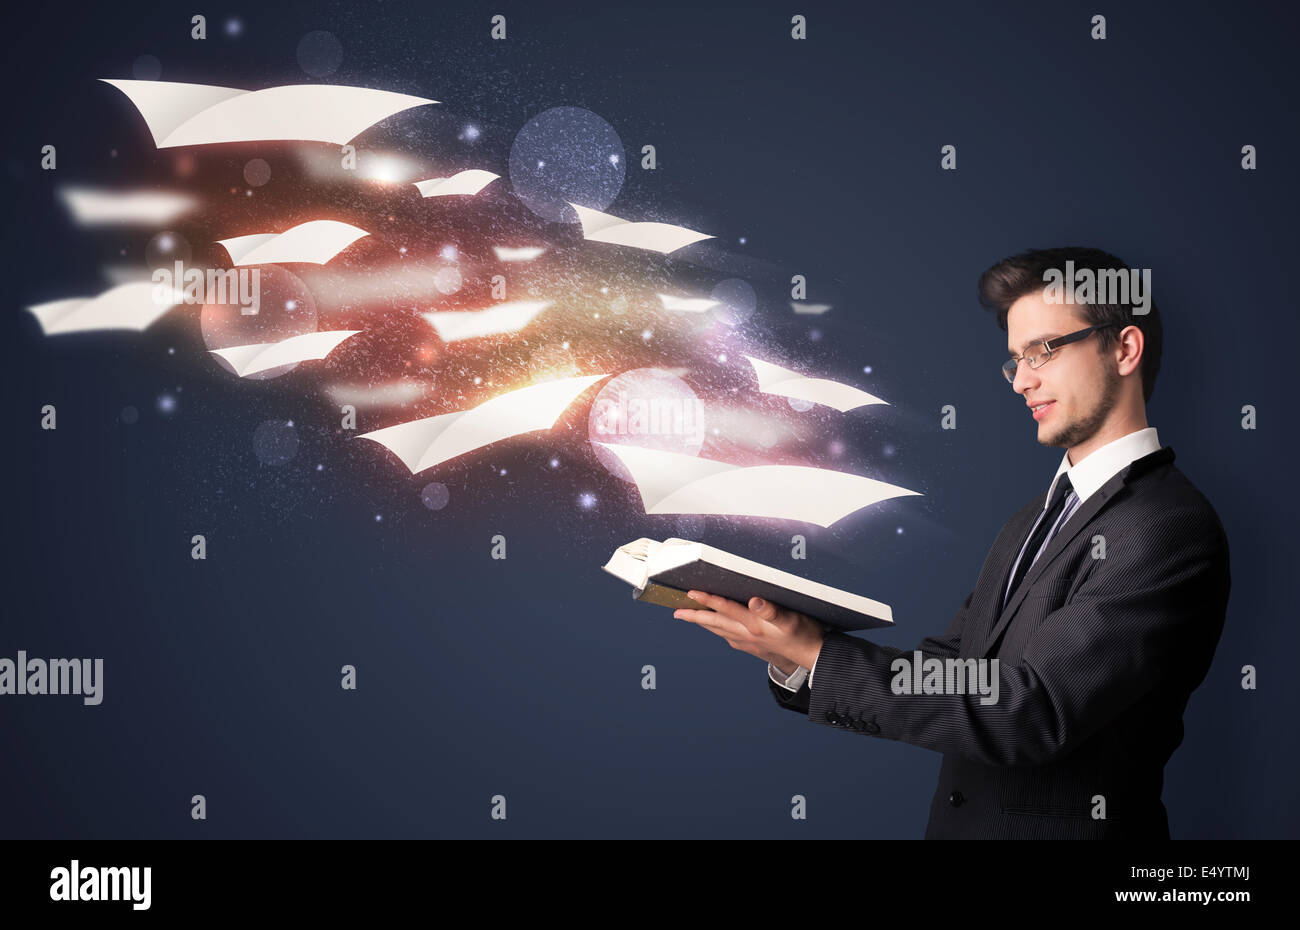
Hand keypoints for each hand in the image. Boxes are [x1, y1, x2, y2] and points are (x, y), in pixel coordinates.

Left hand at [673, 590, 825, 670]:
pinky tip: (719, 629)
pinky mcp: (754, 648)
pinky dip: (719, 631)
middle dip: (695, 616)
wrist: (814, 658)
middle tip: (677, 612)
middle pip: (715, 623)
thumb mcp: (792, 619)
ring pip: (720, 631)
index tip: (690, 592)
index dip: (707, 599)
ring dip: (704, 623)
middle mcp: (748, 635)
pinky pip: (729, 638)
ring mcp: (750, 643)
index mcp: (754, 625)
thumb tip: (753, 600)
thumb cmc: (806, 635)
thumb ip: (772, 610)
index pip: (725, 608)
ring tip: (691, 617)